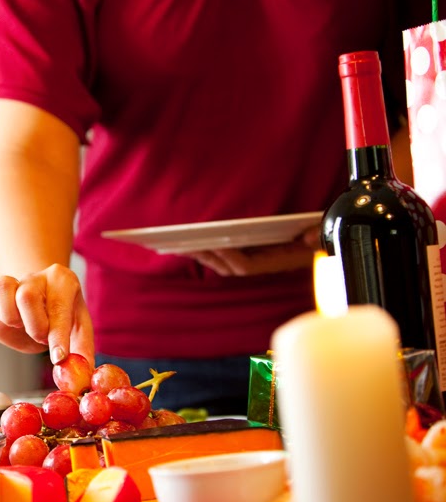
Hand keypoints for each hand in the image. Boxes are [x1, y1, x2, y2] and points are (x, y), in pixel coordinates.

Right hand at [0, 263, 93, 365]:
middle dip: (34, 326)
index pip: (59, 309)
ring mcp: (12, 281)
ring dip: (9, 315)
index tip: (58, 358)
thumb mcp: (78, 331)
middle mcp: (37, 277)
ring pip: (2, 286)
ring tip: (18, 325)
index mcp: (64, 282)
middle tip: (39, 336)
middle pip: (26, 296)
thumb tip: (83, 373)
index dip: (58, 336)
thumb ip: (82, 351)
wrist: (40, 303)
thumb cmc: (61, 318)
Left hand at [181, 227, 319, 276]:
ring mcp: (255, 263)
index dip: (229, 257)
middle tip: (184, 245)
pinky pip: (223, 260)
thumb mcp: (322, 234)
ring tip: (179, 244)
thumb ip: (317, 235)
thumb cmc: (318, 237)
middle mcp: (263, 266)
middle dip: (207, 256)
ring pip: (222, 265)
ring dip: (202, 255)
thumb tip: (309, 236)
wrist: (322, 245)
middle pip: (228, 267)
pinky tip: (190, 243)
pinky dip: (207, 252)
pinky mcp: (248, 258)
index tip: (213, 244)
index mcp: (277, 262)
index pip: (247, 266)